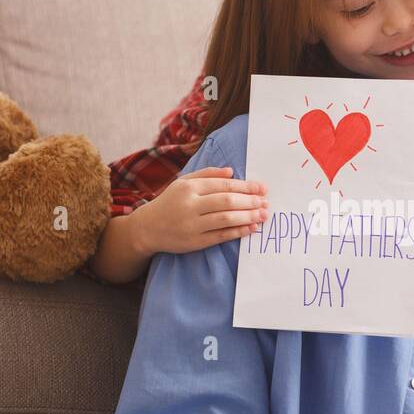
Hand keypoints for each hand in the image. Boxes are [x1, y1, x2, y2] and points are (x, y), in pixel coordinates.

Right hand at [132, 166, 267, 255]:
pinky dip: (238, 232)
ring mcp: (192, 225)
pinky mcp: (195, 242)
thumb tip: (232, 172)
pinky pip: (221, 236)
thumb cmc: (170, 202)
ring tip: (262, 215)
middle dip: (250, 201)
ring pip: (226, 219)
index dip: (245, 187)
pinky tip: (251, 228)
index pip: (223, 185)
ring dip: (248, 217)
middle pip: (227, 201)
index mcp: (189, 188)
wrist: (147, 228)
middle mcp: (190, 205)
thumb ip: (208, 174)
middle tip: (265, 202)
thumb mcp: (184, 182)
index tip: (261, 188)